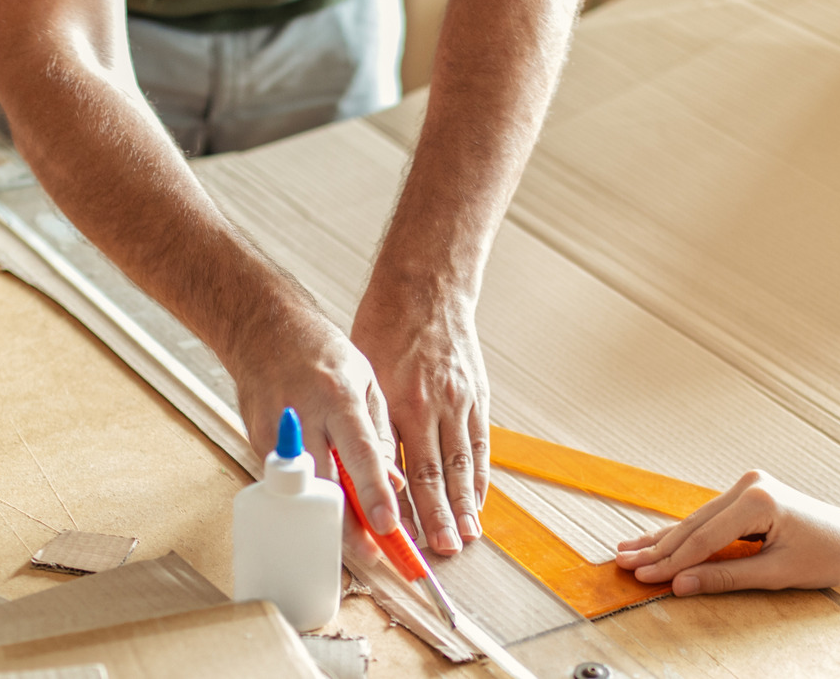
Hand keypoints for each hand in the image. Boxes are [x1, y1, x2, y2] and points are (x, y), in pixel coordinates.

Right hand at [231, 321, 403, 561]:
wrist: (262, 329)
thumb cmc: (321, 351)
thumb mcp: (366, 379)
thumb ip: (381, 432)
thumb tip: (394, 481)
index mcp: (338, 398)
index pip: (360, 455)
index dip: (374, 494)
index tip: (387, 526)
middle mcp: (303, 418)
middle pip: (324, 486)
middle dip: (346, 527)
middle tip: (370, 553)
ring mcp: (274, 433)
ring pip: (300, 492)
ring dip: (326, 521)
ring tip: (354, 543)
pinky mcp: (256, 443)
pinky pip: (286, 481)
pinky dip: (308, 498)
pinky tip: (327, 510)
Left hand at [352, 283, 488, 555]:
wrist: (427, 288)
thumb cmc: (385, 327)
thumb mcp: (362, 373)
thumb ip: (365, 422)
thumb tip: (359, 469)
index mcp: (398, 400)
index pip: (396, 466)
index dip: (397, 504)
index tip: (395, 535)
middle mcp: (432, 405)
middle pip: (434, 473)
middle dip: (437, 517)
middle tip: (440, 551)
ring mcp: (459, 401)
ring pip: (462, 464)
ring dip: (463, 505)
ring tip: (465, 536)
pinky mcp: (477, 395)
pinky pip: (480, 445)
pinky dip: (479, 476)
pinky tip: (476, 499)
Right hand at [614, 471, 839, 595]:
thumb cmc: (828, 556)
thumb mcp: (775, 574)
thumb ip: (724, 577)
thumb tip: (680, 585)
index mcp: (758, 498)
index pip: (703, 538)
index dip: (670, 562)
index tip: (642, 578)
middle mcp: (750, 484)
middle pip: (694, 525)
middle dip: (658, 549)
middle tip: (623, 565)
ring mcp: (749, 486)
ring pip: (697, 520)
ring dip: (665, 540)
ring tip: (628, 552)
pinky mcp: (750, 495)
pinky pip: (711, 519)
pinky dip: (687, 534)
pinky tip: (658, 541)